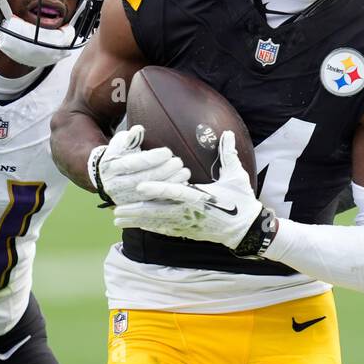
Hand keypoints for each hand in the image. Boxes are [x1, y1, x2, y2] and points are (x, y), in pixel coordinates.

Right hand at [88, 124, 187, 206]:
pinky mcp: (134, 208)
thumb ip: (131, 138)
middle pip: (141, 180)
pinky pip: (154, 203)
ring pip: (148, 194)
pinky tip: (181, 185)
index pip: (131, 163)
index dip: (151, 158)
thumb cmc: (120, 154)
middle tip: (178, 162)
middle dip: (162, 171)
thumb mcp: (122, 143)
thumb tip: (138, 129)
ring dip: (169, 183)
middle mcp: (113, 185)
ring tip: (184, 172)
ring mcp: (123, 199)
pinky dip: (168, 194)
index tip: (168, 152)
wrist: (109, 176)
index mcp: (109, 167)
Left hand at [113, 131, 268, 251]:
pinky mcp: (188, 231)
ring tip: (117, 218)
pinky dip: (148, 227)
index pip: (175, 192)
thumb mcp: (237, 176)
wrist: (246, 229)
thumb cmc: (241, 201)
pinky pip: (164, 230)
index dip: (157, 189)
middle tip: (116, 208)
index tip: (140, 186)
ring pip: (158, 222)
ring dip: (137, 220)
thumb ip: (229, 154)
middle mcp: (191, 212)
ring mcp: (188, 224)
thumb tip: (228, 133)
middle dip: (137, 210)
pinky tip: (135, 225)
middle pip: (159, 211)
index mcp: (201, 197)